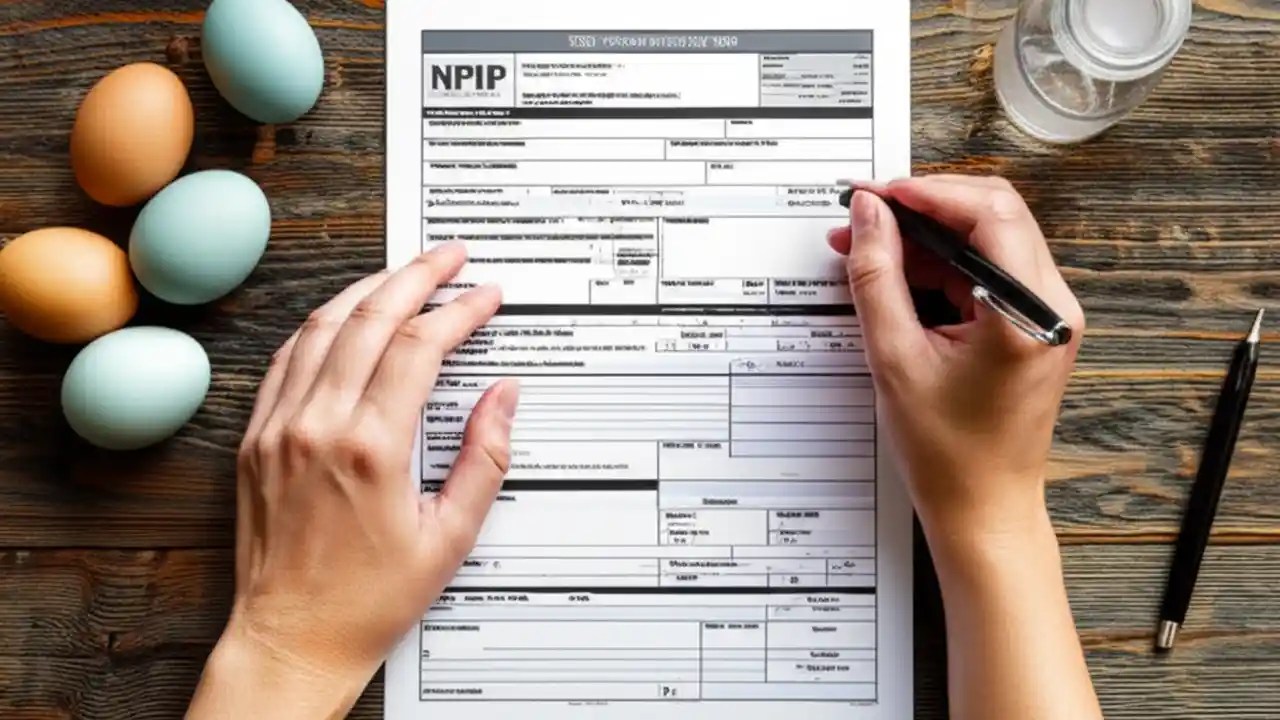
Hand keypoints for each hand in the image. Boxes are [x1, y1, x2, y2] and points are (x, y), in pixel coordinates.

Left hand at [188, 243, 518, 718]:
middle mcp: (318, 427)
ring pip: (323, 327)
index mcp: (371, 449)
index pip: (420, 347)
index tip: (484, 297)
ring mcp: (279, 429)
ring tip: (403, 273)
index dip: (459, 310)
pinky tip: (344, 317)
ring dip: (368, 290)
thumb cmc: (367, 601)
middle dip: (417, 277)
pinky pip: (286, 359)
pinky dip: (320, 326)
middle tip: (450, 258)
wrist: (291, 638)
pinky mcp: (255, 440)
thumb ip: (485, 459)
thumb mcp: (449, 537)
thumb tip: (503, 398)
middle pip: (371, 318)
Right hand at [827, 175, 1084, 543]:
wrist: (981, 508)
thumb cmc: (949, 454)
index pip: (989, 212)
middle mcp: (1050, 307)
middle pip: (991, 216)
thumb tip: (869, 217)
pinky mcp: (1029, 325)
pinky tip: (895, 279)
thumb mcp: (895, 358)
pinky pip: (984, 272)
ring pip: (985, 241)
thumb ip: (877, 277)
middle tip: (865, 217)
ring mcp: (1044, 315)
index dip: (927, 192)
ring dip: (926, 240)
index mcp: (1028, 313)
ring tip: (867, 251)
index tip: (878, 195)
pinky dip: (939, 268)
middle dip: (922, 210)